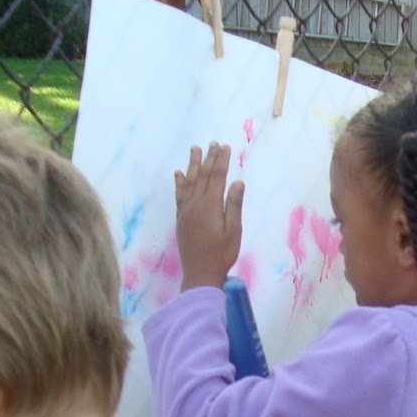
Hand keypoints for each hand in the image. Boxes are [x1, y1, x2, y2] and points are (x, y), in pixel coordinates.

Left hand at [174, 143, 244, 291]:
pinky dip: (179, 183)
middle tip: (213, 143)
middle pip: (202, 176)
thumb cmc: (222, 254)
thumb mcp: (234, 231)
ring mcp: (186, 211)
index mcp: (211, 206)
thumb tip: (238, 182)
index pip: (217, 177)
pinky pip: (179, 195)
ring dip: (193, 165)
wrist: (200, 272)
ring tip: (195, 149)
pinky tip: (178, 174)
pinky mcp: (181, 219)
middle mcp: (196, 204)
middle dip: (208, 158)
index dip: (221, 160)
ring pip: (189, 182)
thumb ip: (234, 205)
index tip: (225, 146)